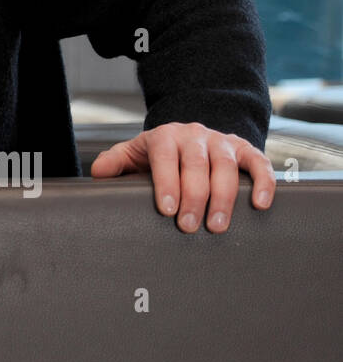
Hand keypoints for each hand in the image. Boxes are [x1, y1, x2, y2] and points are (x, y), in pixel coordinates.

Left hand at [89, 121, 275, 232]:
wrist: (189, 135)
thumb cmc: (159, 153)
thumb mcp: (134, 154)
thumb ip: (115, 162)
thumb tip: (98, 174)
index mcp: (164, 136)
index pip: (165, 158)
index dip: (167, 183)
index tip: (167, 209)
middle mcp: (194, 135)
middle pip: (197, 165)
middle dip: (194, 197)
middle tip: (189, 227)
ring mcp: (221, 141)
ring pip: (226, 166)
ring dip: (224, 198)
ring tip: (217, 226)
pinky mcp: (245, 149)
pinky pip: (258, 163)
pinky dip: (263, 182)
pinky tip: (260, 205)